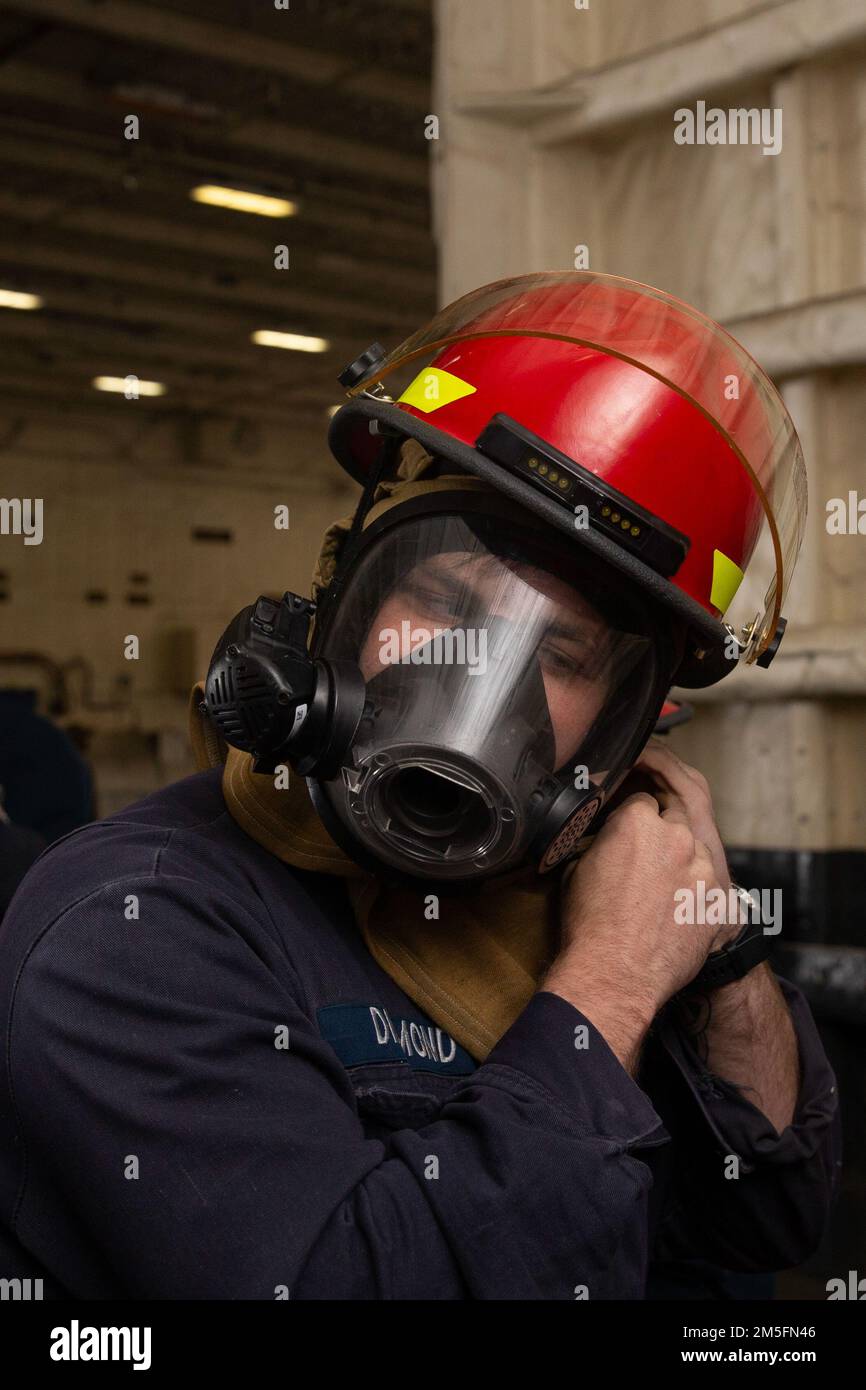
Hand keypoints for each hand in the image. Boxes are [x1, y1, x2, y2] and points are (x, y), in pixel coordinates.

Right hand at [542, 748, 735, 1066]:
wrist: (616, 975)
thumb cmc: (590, 925)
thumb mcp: (577, 868)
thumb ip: (601, 840)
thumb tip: (605, 836)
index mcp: (637, 820)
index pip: (642, 798)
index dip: (632, 812)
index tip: (627, 824)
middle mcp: (676, 834)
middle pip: (675, 811)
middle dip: (662, 822)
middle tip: (648, 843)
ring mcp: (703, 864)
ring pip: (696, 844)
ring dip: (681, 853)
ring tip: (660, 880)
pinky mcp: (720, 895)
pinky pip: (709, 878)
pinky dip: (696, 884)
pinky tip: (676, 904)